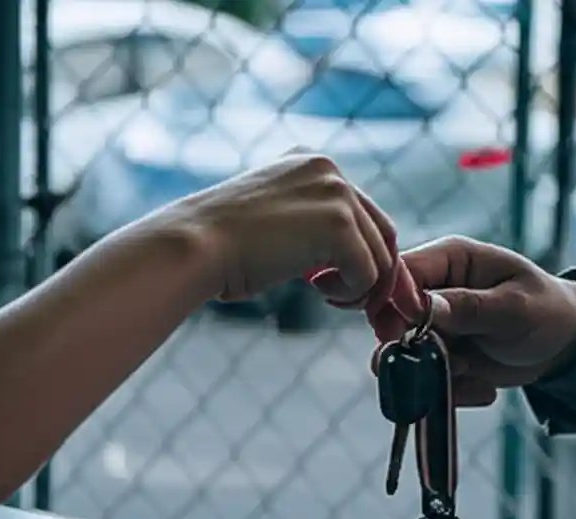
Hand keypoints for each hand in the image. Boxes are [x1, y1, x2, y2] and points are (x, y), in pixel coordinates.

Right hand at [136, 153, 395, 304]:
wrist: (194, 246)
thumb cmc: (222, 247)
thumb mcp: (273, 221)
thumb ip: (309, 225)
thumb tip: (345, 260)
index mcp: (312, 163)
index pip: (362, 211)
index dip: (361, 252)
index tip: (343, 281)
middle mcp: (330, 170)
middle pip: (381, 232)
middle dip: (372, 272)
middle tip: (348, 299)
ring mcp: (337, 194)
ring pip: (379, 256)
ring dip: (358, 285)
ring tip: (326, 295)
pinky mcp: (340, 224)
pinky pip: (369, 273)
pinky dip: (350, 293)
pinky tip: (318, 291)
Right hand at [375, 236, 575, 406]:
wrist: (564, 345)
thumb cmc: (547, 310)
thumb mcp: (515, 307)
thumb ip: (469, 307)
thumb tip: (423, 307)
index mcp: (450, 259)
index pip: (400, 273)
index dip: (391, 303)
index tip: (398, 334)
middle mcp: (433, 290)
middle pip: (390, 319)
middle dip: (414, 349)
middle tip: (452, 361)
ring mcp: (432, 326)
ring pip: (402, 357)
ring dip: (435, 374)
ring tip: (474, 371)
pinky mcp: (437, 356)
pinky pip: (424, 381)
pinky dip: (451, 392)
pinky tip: (484, 387)